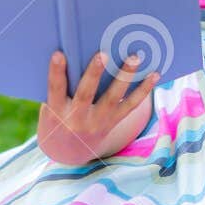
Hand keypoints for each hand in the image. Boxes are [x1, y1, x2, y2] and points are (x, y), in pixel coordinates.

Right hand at [39, 50, 159, 164]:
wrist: (68, 151)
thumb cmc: (57, 116)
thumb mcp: (50, 107)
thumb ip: (60, 85)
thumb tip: (77, 52)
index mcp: (55, 112)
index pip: (54, 89)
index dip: (56, 72)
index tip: (58, 54)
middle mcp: (77, 119)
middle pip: (85, 94)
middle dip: (94, 74)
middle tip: (102, 54)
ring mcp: (97, 122)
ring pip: (113, 98)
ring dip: (125, 77)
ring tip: (134, 57)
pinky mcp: (113, 123)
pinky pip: (130, 106)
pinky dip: (143, 90)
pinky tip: (154, 74)